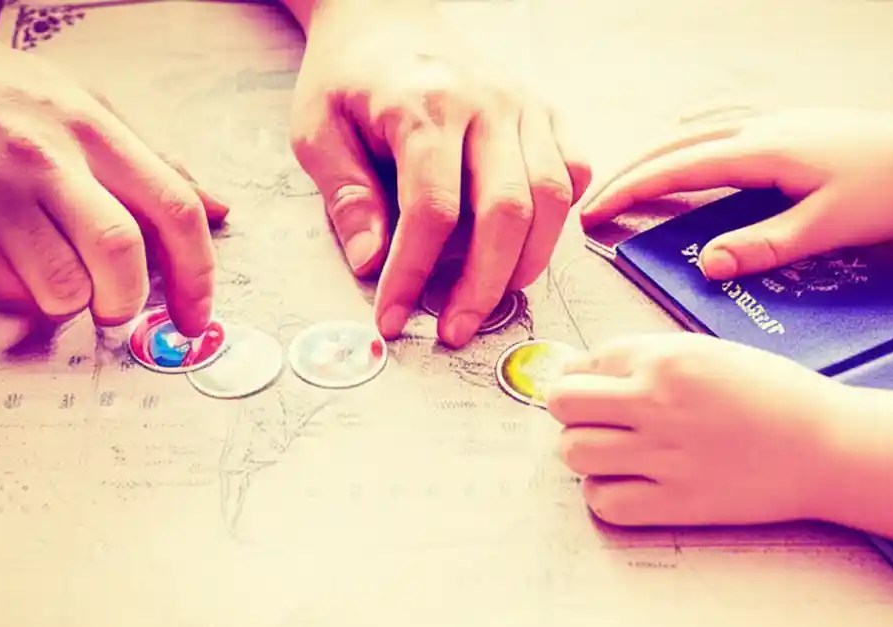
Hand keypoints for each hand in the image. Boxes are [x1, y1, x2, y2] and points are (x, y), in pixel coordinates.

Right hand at [0, 4, 227, 345]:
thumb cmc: (0, 92)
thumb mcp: (86, 106)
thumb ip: (155, 162)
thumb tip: (219, 210)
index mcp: (92, 131)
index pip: (173, 210)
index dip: (196, 276)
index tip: (195, 318)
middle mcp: (43, 162)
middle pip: (117, 259)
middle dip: (125, 301)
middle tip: (112, 307)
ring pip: (52, 291)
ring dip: (60, 308)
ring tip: (47, 281)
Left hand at [289, 5, 590, 346]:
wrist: (387, 16)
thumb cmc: (349, 77)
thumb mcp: (318, 130)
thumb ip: (346, 195)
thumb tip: (373, 262)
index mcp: (423, 104)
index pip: (432, 210)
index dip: (414, 274)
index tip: (393, 318)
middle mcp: (486, 103)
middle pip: (508, 212)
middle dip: (482, 284)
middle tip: (454, 329)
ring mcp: (525, 105)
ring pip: (552, 199)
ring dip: (526, 263)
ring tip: (488, 298)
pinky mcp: (547, 111)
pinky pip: (574, 173)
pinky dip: (559, 220)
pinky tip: (523, 244)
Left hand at [547, 333, 845, 526]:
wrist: (827, 446)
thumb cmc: (774, 394)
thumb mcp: (709, 353)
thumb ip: (651, 358)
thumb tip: (587, 369)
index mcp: (665, 358)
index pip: (584, 362)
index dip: (585, 376)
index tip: (599, 389)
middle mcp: (657, 402)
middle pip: (562, 403)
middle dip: (570, 411)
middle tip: (596, 421)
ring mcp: (664, 455)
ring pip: (573, 452)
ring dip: (585, 452)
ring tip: (614, 453)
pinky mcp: (677, 502)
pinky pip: (604, 501)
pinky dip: (606, 495)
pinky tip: (629, 484)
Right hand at [579, 108, 892, 280]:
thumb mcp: (828, 228)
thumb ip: (764, 247)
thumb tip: (706, 263)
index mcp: (763, 149)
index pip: (677, 169)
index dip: (630, 191)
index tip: (593, 212)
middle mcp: (763, 127)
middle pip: (677, 146)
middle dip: (632, 175)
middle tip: (595, 204)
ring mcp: (779, 123)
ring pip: (698, 136)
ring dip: (659, 161)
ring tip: (631, 187)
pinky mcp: (796, 129)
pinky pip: (723, 134)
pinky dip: (691, 150)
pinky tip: (695, 162)